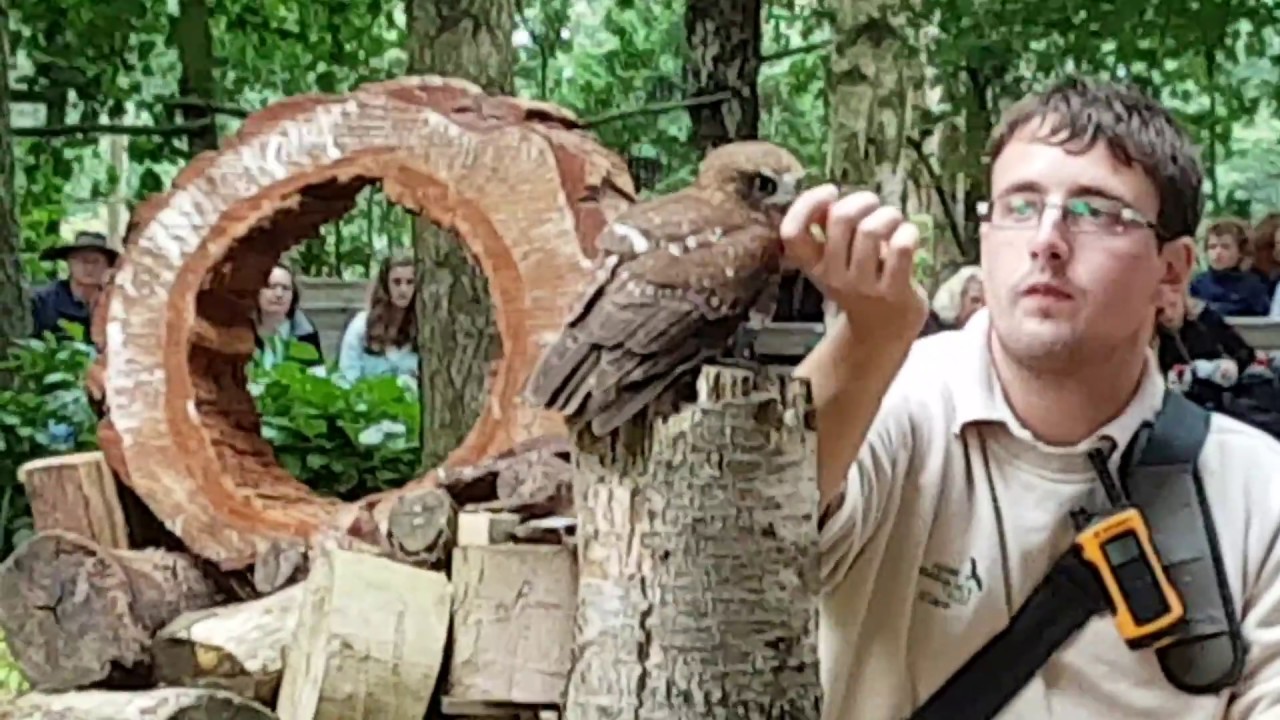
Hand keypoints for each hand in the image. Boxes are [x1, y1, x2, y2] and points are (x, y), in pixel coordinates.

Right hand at [780, 184, 927, 345]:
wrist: (883, 330)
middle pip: (841, 219)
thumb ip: (828, 230)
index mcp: (813, 265)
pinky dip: (908, 233)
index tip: (830, 192)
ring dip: (889, 214)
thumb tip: (828, 197)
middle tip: (874, 205)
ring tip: (894, 220)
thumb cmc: (861, 281)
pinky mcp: (893, 291)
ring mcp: (863, 286)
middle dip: (863, 200)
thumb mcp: (835, 260)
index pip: (792, 233)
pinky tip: (908, 236)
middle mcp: (833, 276)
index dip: (807, 203)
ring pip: (872, 230)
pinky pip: (901, 248)